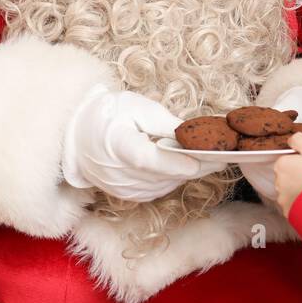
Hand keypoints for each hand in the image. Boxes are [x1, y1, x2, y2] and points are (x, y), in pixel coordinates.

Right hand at [61, 87, 229, 202]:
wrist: (77, 138)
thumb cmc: (108, 114)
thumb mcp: (135, 106)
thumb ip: (163, 122)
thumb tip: (191, 133)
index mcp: (116, 145)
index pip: (147, 159)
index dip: (174, 162)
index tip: (198, 161)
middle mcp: (118, 173)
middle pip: (163, 175)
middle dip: (196, 166)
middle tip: (224, 156)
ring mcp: (123, 188)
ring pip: (165, 185)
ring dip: (188, 173)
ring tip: (212, 158)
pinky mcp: (129, 196)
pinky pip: (160, 190)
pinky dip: (175, 179)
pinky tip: (189, 166)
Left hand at [243, 85, 301, 197]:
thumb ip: (299, 139)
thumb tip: (292, 138)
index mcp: (281, 164)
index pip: (288, 159)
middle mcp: (278, 181)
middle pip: (289, 174)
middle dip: (299, 174)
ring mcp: (282, 198)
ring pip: (291, 189)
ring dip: (300, 189)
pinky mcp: (289, 211)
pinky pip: (295, 203)